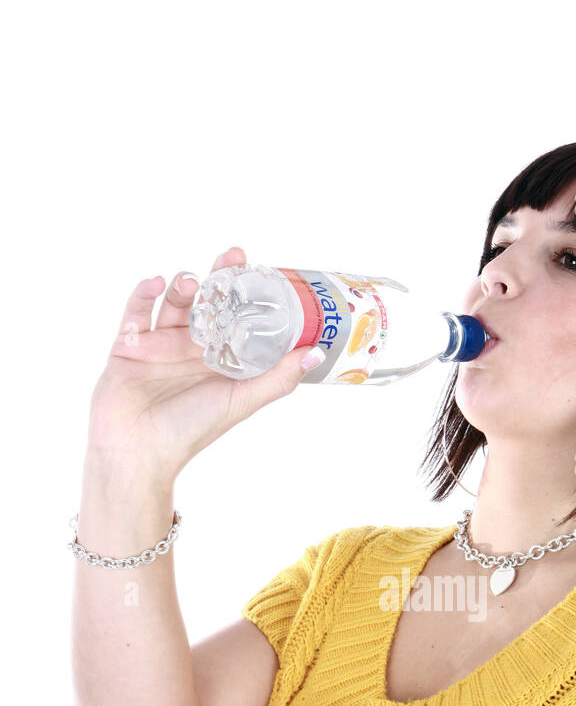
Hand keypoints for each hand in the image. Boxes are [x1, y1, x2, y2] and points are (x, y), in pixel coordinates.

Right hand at [88, 246, 320, 480]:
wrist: (138, 451)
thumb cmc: (190, 430)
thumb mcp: (241, 401)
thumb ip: (277, 378)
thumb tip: (316, 353)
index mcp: (217, 360)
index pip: (235, 318)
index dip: (247, 294)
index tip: (261, 270)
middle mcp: (190, 348)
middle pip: (206, 302)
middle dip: (219, 276)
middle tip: (233, 254)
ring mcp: (158, 344)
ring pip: (173, 302)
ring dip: (183, 286)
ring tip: (193, 282)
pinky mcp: (128, 345)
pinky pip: (135, 311)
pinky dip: (145, 293)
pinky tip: (157, 282)